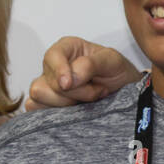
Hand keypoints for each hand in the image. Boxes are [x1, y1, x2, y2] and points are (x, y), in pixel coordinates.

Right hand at [24, 36, 141, 111]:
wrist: (125, 92)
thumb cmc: (118, 72)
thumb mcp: (112, 61)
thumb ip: (90, 65)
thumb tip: (69, 78)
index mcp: (66, 48)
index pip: (52, 57)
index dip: (58, 71)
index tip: (68, 84)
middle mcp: (53, 66)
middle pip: (44, 83)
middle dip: (73, 92)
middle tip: (98, 91)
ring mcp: (49, 86)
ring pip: (39, 97)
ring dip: (67, 104)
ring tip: (90, 99)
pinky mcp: (49, 104)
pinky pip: (38, 110)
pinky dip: (58, 114)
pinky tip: (77, 110)